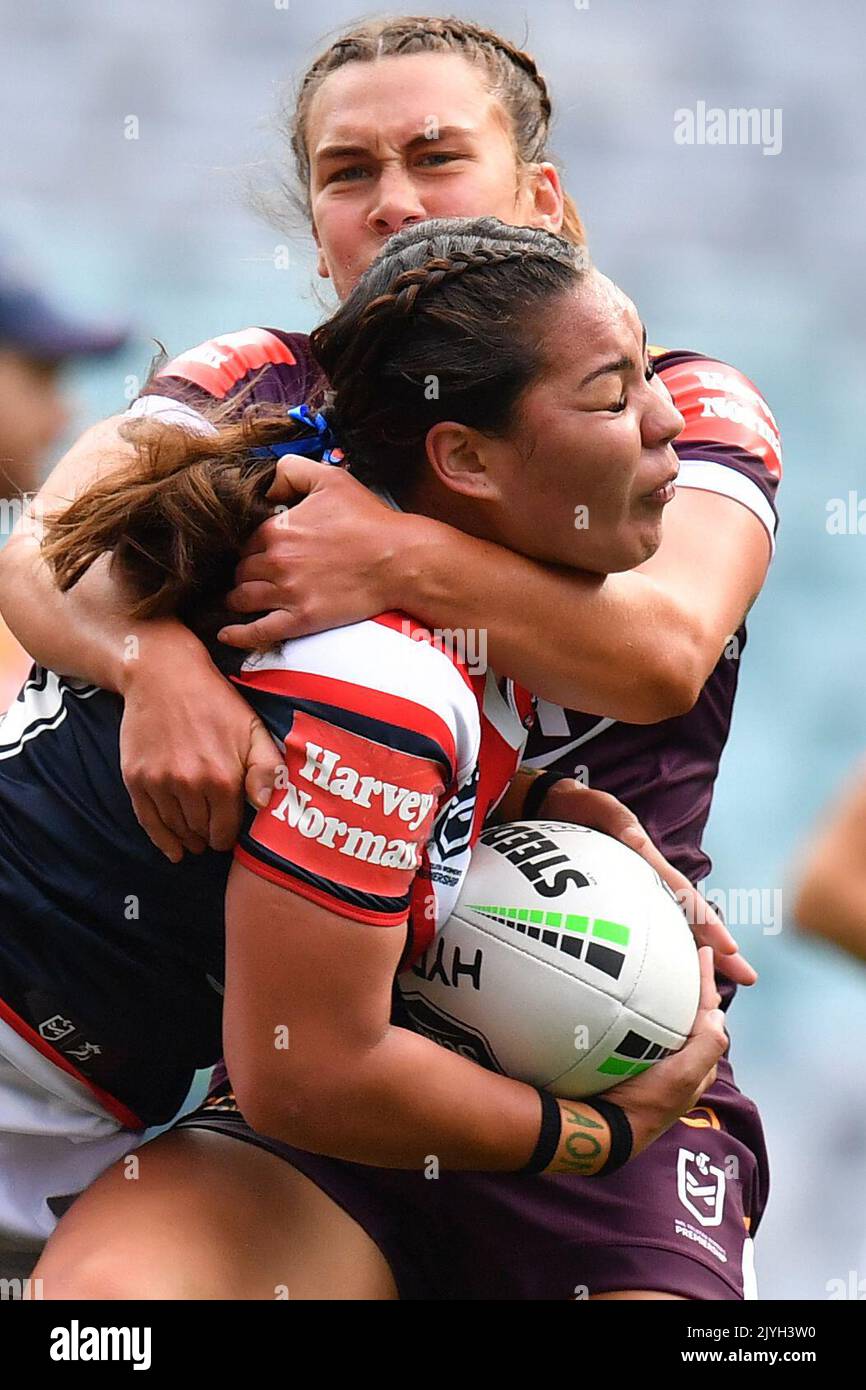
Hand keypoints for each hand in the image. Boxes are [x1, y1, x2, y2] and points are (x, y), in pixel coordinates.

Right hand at [119, 636, 283, 861]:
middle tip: (212, 836)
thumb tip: (264, 806)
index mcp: (224, 777)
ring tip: (195, 840)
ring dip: (187, 838)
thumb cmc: (214, 702)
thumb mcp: (252, 728)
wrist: (163, 675)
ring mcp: (160, 783)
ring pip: (176, 829)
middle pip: (201, 832)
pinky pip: (148, 821)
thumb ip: (266, 767)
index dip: (229, 836)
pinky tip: (173, 850)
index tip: (228, 834)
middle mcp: (190, 785)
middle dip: (208, 837)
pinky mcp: (136, 778)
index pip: (227, 830)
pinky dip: (161, 840)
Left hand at [218, 457, 401, 649]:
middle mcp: (276, 562)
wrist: (399, 560)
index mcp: (277, 530)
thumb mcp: (329, 478)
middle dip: (243, 572)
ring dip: (237, 598)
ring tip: (239, 599)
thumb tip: (263, 485)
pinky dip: (238, 634)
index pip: (244, 541)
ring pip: (243, 599)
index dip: (250, 545)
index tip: (258, 550)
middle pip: (241, 571)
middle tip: (251, 575)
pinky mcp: (301, 620)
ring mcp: (287, 594)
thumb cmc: (368, 519)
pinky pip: (258, 631)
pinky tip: (227, 633)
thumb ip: (289, 471)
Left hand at [539, 778, 756, 985]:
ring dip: (696, 959)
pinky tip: (665, 987)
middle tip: (748, 978)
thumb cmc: (578, 808)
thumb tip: (636, 840)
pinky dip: (659, 958)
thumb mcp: (598, 809)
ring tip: (714, 993)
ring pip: (670, 932)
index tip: (728, 948)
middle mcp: (650, 884)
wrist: (553, 810)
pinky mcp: (618, 906)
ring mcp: (637, 896)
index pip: (684, 897)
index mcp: (649, 863)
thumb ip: (617, 821)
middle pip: (689, 920)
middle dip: (718, 949)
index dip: (707, 922)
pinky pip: (643, 935)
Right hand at [600, 946, 727, 1158]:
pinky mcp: (633, 1065)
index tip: (703, 951)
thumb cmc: (645, 1104)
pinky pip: (648, 1032)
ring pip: (671, 1024)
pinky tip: (637, 1003)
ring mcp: (657, 1065)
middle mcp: (681, 1064)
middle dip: (694, 989)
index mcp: (698, 1064)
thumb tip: (718, 1012)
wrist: (604, 1128)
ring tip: (666, 973)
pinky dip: (651, 1013)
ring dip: (672, 1000)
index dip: (707, 982)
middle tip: (688, 958)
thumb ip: (706, 1044)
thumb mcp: (682, 1076)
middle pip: (693, 1018)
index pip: (708, 1014)